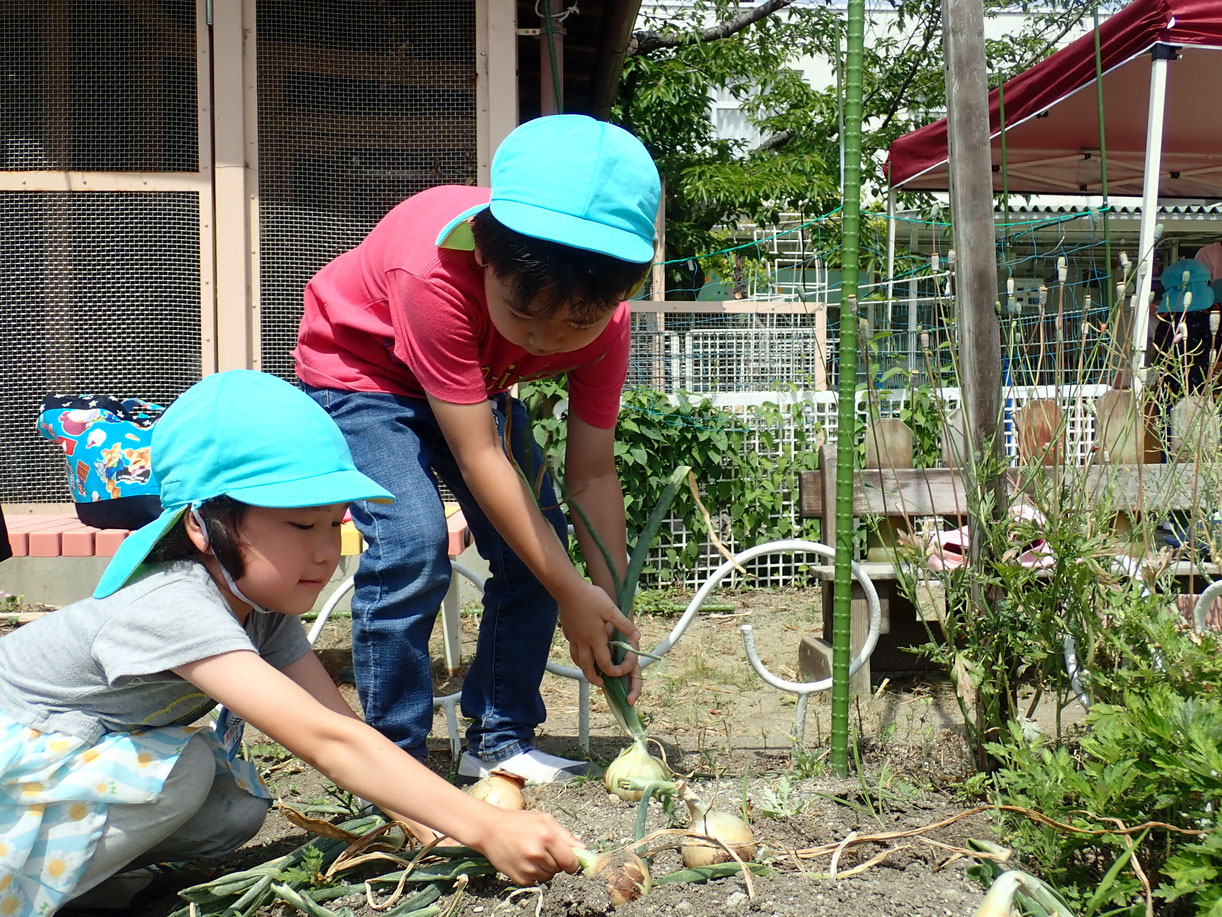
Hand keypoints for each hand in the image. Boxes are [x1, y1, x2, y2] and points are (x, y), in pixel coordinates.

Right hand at [475, 809, 580, 884]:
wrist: (490, 830)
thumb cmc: (518, 822)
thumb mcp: (545, 819)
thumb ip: (566, 835)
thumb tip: (583, 849)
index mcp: (547, 836)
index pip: (571, 861)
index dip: (573, 862)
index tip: (570, 860)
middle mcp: (538, 853)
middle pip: (560, 869)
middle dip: (556, 861)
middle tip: (543, 848)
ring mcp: (528, 868)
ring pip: (549, 876)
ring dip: (545, 868)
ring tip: (532, 853)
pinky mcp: (519, 878)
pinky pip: (536, 882)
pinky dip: (534, 874)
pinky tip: (525, 861)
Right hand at [557, 581, 641, 698]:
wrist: (567, 589)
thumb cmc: (590, 597)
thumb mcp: (611, 609)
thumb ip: (624, 624)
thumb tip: (637, 637)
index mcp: (596, 639)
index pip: (604, 664)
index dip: (612, 672)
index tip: (617, 674)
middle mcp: (583, 642)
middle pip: (586, 668)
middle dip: (593, 678)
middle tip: (600, 683)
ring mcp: (573, 637)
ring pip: (577, 660)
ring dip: (584, 668)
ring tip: (589, 670)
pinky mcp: (567, 631)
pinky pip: (572, 649)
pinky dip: (577, 654)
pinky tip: (581, 650)